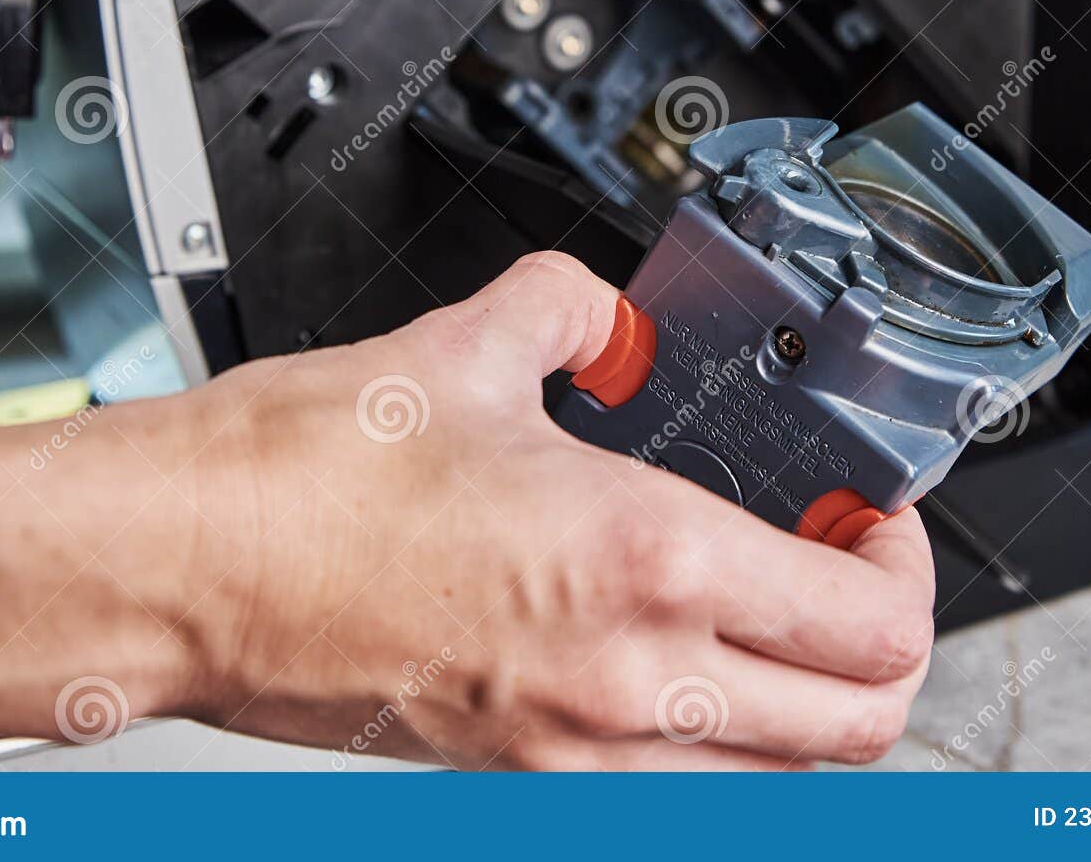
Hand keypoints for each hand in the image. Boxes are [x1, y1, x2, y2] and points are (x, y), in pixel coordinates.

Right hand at [144, 251, 935, 769]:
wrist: (181, 570)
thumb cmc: (299, 478)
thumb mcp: (466, 345)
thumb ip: (574, 311)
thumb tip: (610, 323)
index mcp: (645, 564)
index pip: (873, 622)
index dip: (909, 563)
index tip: (872, 512)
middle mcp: (632, 682)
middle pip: (862, 727)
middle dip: (887, 645)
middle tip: (844, 565)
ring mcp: (578, 751)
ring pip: (779, 773)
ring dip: (805, 694)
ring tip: (762, 604)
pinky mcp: (519, 777)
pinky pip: (675, 779)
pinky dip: (712, 728)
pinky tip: (659, 641)